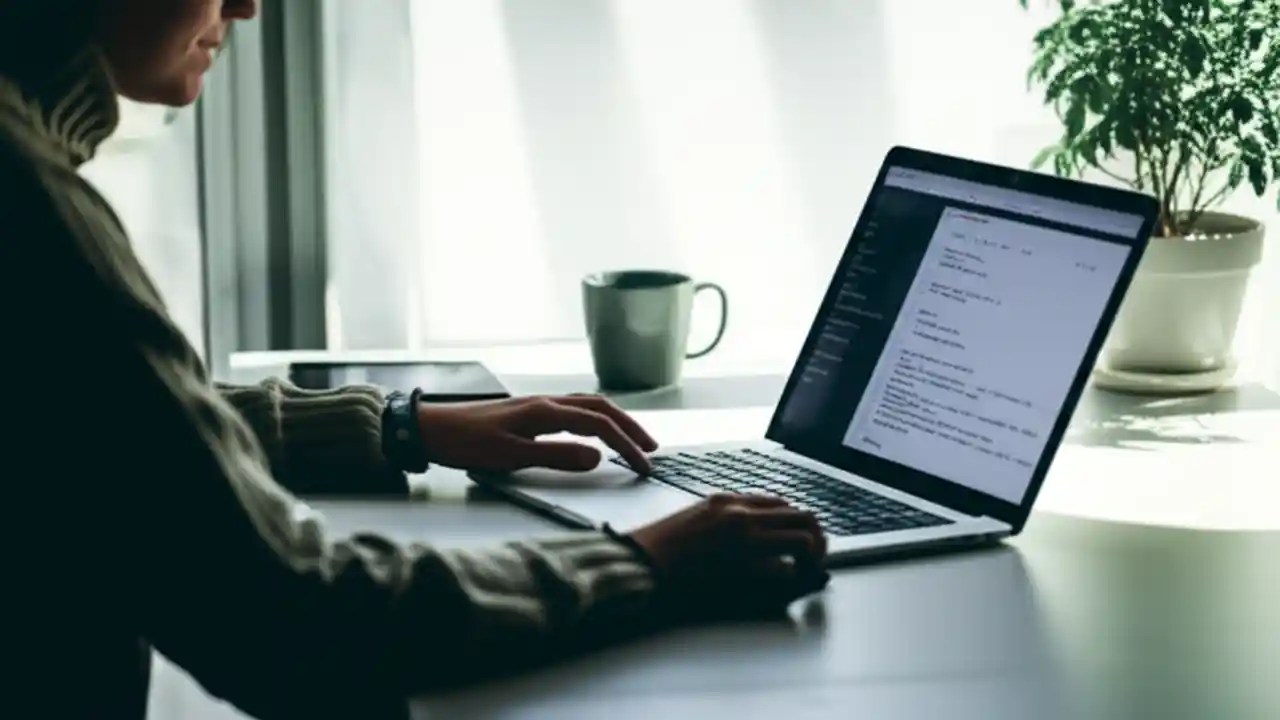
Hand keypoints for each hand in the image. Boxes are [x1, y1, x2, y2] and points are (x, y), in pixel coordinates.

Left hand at [416, 395, 658, 472]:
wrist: (429, 428)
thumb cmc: (465, 442)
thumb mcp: (511, 456)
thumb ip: (557, 457)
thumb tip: (596, 459)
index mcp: (546, 412)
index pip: (599, 424)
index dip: (626, 444)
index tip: (643, 465)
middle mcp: (545, 402)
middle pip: (600, 408)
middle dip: (630, 426)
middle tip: (652, 448)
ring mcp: (536, 405)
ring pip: (587, 405)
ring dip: (614, 420)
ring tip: (631, 438)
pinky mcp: (527, 412)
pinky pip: (572, 409)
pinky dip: (593, 418)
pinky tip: (592, 431)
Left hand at [629, 493, 829, 617]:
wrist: (644, 559)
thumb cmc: (683, 581)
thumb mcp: (733, 585)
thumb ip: (769, 574)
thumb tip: (792, 569)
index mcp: (748, 538)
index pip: (803, 539)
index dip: (815, 556)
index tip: (811, 568)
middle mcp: (743, 512)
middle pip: (801, 514)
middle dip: (815, 535)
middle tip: (812, 553)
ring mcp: (730, 500)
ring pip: (782, 501)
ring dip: (794, 520)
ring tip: (790, 541)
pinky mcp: (716, 497)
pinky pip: (756, 497)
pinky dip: (771, 510)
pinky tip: (765, 527)